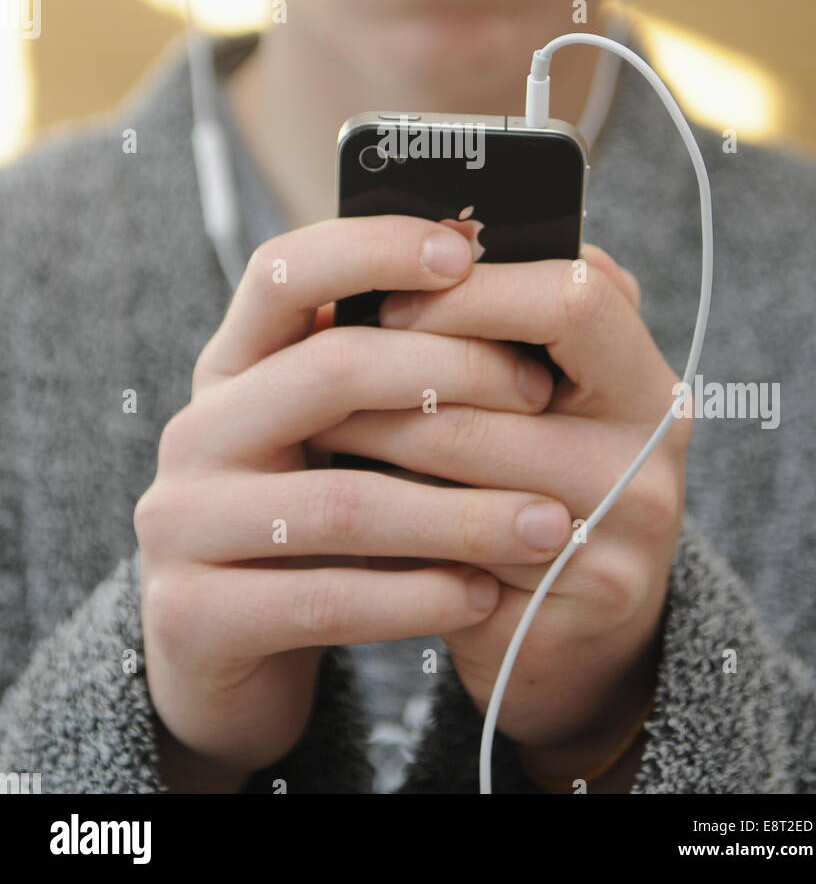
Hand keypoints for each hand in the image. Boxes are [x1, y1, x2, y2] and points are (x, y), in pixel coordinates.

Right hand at [134, 215, 564, 787]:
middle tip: (542, 395)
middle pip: (329, 371)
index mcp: (231, 364)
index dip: (373, 248)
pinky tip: (482, 597)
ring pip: (343, 503)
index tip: (466, 252)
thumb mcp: (334, 433)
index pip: (285, 270)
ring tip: (547, 522)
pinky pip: (327, 599)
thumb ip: (388, 370)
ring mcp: (183, 524)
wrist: (219, 652)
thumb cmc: (309, 519)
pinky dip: (416, 598)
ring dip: (460, 513)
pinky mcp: (194, 616)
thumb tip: (505, 279)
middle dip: (450, 374)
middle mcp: (198, 430)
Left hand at [311, 244, 686, 771]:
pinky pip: (450, 547)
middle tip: (319, 372)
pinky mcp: (566, 608)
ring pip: (460, 464)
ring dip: (369, 442)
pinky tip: (346, 508)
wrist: (576, 633)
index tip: (393, 302)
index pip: (572, 296)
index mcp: (643, 376)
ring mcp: (621, 535)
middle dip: (394, 374)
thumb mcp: (551, 394)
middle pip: (503, 384)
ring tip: (315, 425)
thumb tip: (420, 238)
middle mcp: (650, 451)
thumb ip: (512, 321)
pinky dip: (387, 522)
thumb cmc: (538, 477)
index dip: (474, 291)